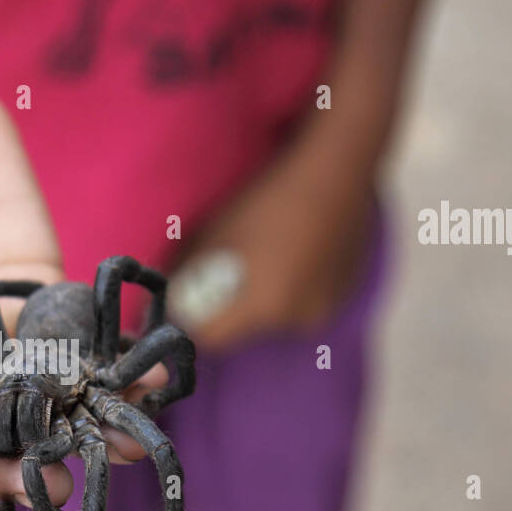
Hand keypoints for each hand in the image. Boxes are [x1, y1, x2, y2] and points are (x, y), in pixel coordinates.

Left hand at [168, 120, 379, 351]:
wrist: (336, 171)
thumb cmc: (269, 199)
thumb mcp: (216, 231)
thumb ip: (186, 268)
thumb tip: (166, 290)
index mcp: (263, 306)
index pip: (212, 338)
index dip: (193, 324)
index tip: (187, 304)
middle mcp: (296, 318)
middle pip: (247, 330)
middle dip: (232, 309)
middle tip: (227, 274)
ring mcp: (325, 308)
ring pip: (278, 318)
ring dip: (265, 299)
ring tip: (266, 260)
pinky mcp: (344, 295)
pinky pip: (306, 303)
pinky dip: (294, 289)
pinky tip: (295, 256)